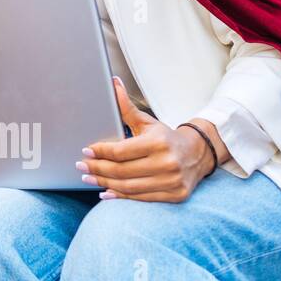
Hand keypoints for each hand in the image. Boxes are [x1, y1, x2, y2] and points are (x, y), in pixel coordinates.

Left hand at [77, 77, 217, 202]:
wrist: (198, 153)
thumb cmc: (166, 137)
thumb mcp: (147, 121)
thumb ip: (126, 107)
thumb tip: (113, 83)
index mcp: (159, 142)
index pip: (121, 151)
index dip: (100, 152)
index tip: (85, 151)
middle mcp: (167, 162)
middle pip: (122, 170)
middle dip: (97, 168)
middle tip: (81, 166)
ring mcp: (172, 181)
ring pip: (129, 187)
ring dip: (105, 183)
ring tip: (89, 177)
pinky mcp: (176, 195)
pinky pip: (141, 198)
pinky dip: (121, 196)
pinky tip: (106, 191)